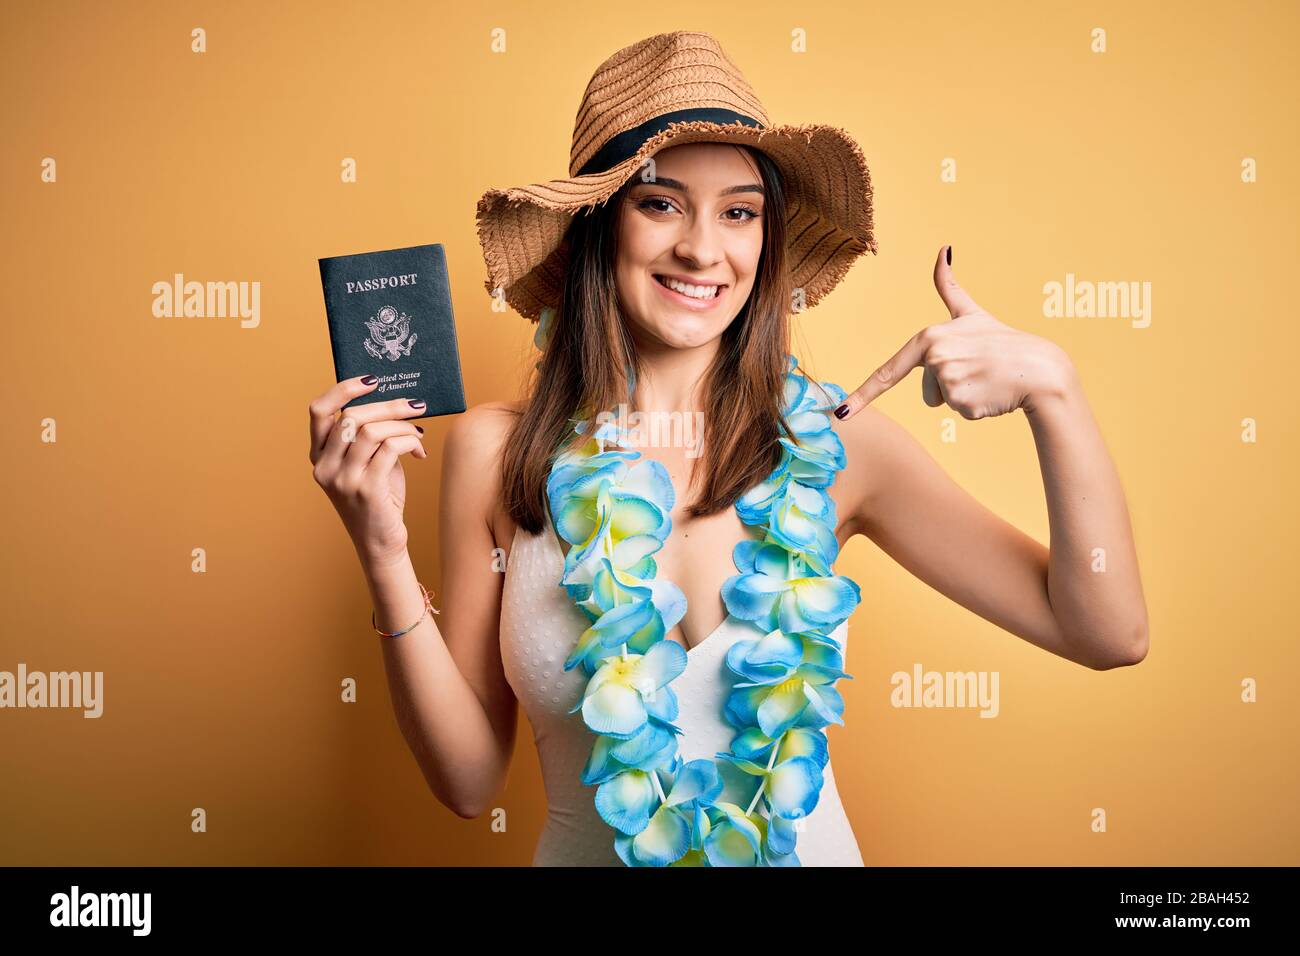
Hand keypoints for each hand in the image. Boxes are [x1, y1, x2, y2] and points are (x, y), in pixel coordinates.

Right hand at [309, 375, 427, 567]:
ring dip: (401, 425)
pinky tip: (418, 450)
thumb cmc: (378, 499)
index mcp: (319, 456)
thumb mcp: (367, 463)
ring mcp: (342, 479)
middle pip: (351, 416)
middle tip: (415, 405)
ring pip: (371, 430)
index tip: (372, 381)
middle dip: (388, 406)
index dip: (343, 389)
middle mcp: (324, 466)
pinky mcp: (366, 490)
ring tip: (418, 432)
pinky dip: (408, 442)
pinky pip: (389, 449)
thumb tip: (397, 404)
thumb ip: (369, 436)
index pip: (319, 410)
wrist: (380, 543)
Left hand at [834, 245, 1073, 420]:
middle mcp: (934, 358)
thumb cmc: (1003, 341)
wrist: (1040, 368)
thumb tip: (943, 248)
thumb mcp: (971, 313)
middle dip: (950, 385)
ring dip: (964, 394)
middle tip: (978, 369)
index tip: (840, 412)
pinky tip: (992, 391)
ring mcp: (947, 381)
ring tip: (987, 377)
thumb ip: (949, 286)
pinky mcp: (962, 403)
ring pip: (943, 400)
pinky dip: (975, 407)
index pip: (889, 371)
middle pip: (928, 389)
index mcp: (929, 337)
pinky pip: (958, 412)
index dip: (862, 394)